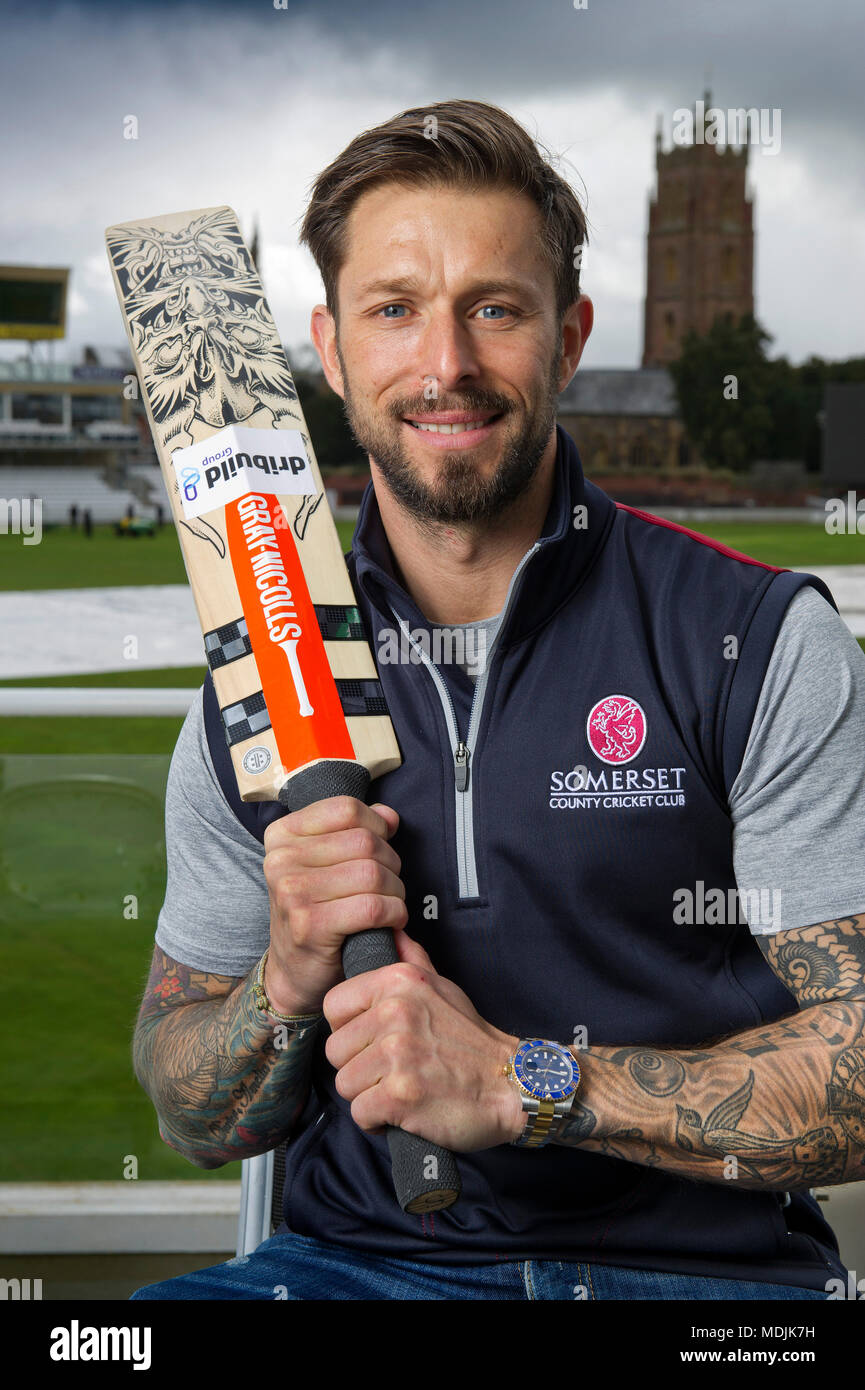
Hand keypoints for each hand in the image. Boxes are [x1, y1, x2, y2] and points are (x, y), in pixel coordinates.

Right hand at [262, 797, 407, 1016]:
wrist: (294, 971)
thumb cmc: (317, 910)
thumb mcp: (327, 862)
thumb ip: (357, 830)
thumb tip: (389, 816)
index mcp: (282, 834)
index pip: (346, 808)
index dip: (376, 826)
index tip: (379, 849)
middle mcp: (281, 859)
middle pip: (365, 842)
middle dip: (391, 863)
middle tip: (388, 885)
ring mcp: (292, 893)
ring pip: (373, 874)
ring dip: (396, 891)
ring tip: (391, 903)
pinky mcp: (310, 925)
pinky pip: (373, 907)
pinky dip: (394, 914)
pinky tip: (391, 921)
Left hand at [323, 930, 523, 1151]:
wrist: (510, 1084)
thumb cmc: (471, 1039)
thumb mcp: (442, 986)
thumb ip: (411, 959)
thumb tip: (392, 932)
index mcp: (398, 982)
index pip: (333, 1005)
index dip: (348, 1029)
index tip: (371, 1041)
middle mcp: (394, 1013)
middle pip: (335, 1050)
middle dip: (359, 1068)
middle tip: (392, 1071)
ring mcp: (397, 1054)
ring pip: (345, 1084)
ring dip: (368, 1096)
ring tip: (399, 1090)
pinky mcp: (400, 1094)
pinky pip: (360, 1114)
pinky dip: (378, 1122)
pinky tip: (403, 1111)